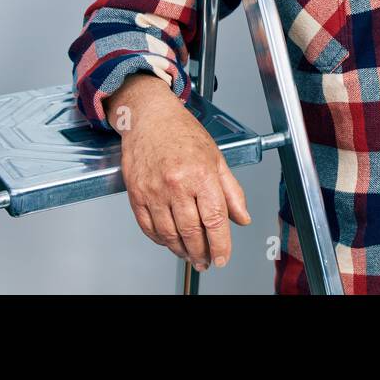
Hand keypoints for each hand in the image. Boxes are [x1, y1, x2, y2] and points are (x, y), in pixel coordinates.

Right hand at [107, 73, 251, 271]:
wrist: (149, 117)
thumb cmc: (182, 133)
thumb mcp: (216, 157)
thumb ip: (231, 191)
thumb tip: (242, 218)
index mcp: (201, 174)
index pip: (215, 219)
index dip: (221, 244)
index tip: (223, 257)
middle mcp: (176, 184)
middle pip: (192, 231)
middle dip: (202, 253)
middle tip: (207, 261)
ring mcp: (154, 191)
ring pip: (169, 234)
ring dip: (181, 250)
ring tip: (190, 255)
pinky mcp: (136, 194)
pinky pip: (148, 227)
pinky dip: (160, 240)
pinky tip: (170, 242)